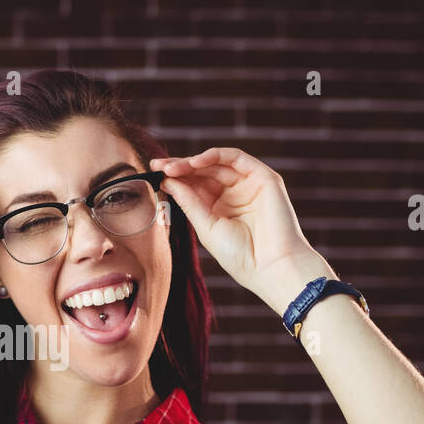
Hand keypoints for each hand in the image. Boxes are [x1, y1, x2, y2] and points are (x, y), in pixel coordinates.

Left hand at [150, 148, 336, 314]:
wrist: (271, 267)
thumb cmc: (241, 256)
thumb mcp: (207, 227)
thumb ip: (190, 202)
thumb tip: (168, 181)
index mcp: (219, 208)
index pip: (194, 186)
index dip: (174, 178)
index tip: (153, 174)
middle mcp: (233, 194)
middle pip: (203, 172)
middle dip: (179, 167)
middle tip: (159, 166)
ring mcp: (248, 184)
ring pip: (216, 163)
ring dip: (193, 162)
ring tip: (172, 167)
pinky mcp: (263, 177)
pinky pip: (237, 158)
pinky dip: (215, 156)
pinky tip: (196, 162)